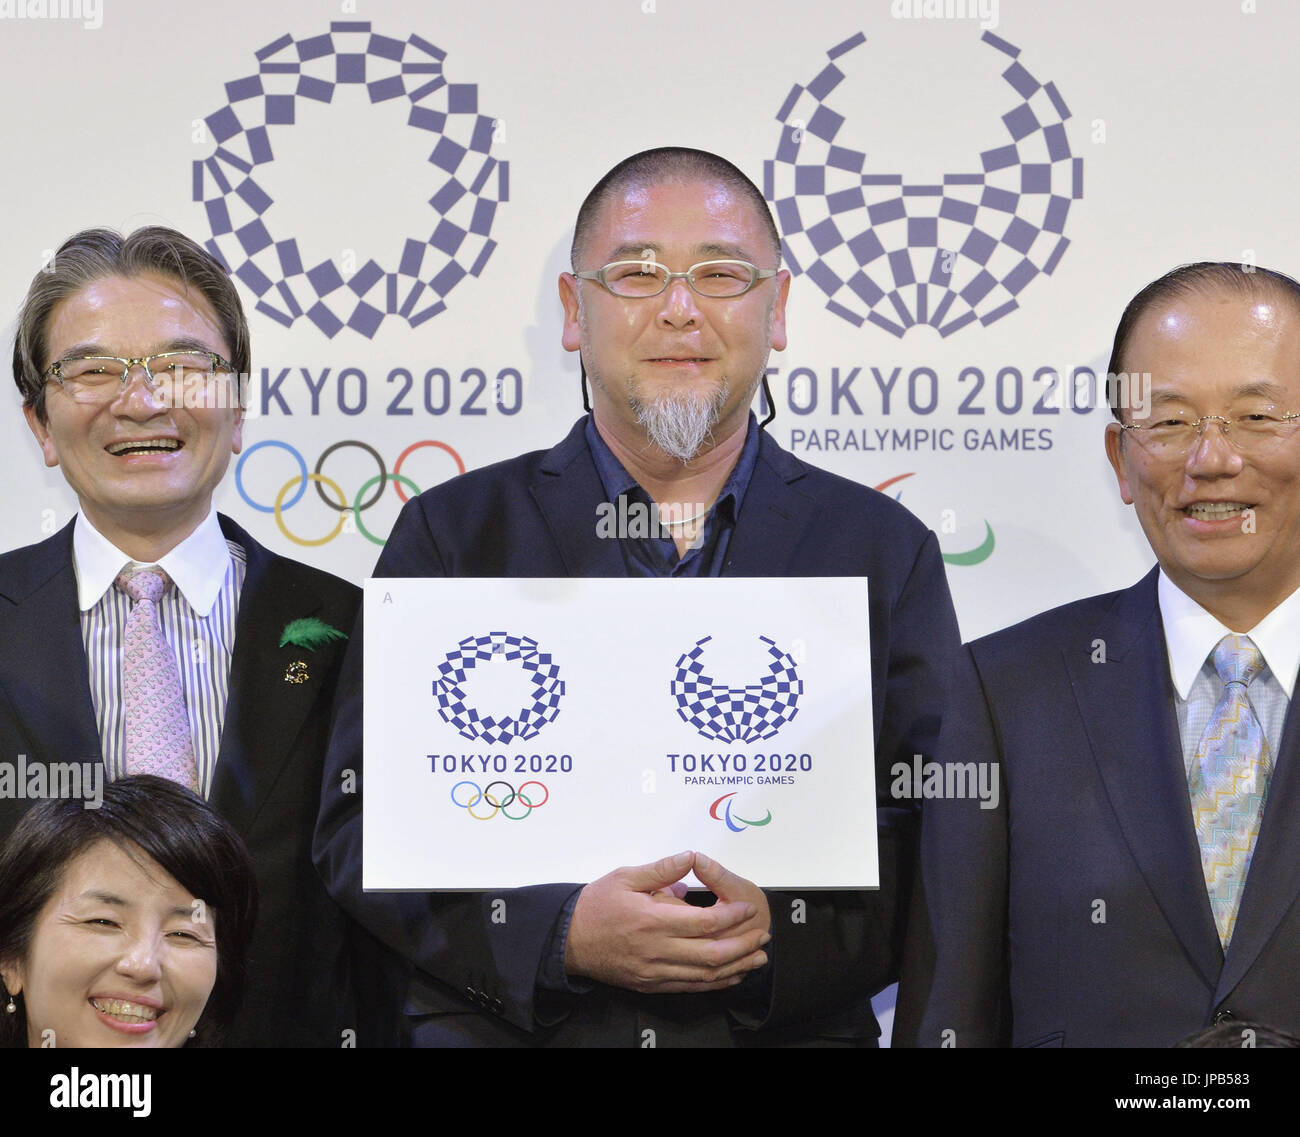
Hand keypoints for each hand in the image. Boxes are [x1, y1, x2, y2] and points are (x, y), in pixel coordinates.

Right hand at [564, 851, 770, 993]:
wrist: (569, 939)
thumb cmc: (596, 905)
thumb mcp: (625, 877)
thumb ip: (661, 869)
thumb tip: (690, 857)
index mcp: (651, 920)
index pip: (702, 922)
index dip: (730, 916)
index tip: (748, 909)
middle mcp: (656, 950)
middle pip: (710, 953)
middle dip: (742, 946)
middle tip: (762, 936)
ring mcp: (654, 971)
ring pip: (704, 975)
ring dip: (735, 968)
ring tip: (757, 958)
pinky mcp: (651, 984)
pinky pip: (689, 987)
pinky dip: (714, 983)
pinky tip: (730, 975)